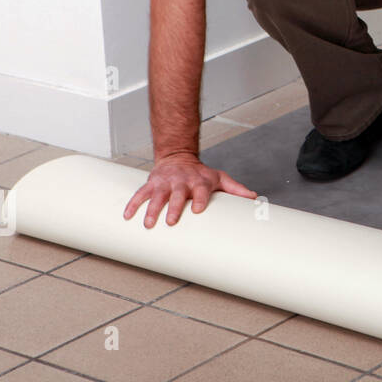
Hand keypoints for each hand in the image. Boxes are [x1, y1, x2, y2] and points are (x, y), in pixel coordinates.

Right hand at [123, 152, 256, 226]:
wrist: (178, 157)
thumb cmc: (200, 173)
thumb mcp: (219, 178)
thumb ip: (236, 189)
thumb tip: (254, 198)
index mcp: (199, 181)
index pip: (201, 190)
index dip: (200, 199)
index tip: (199, 210)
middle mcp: (181, 182)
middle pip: (178, 195)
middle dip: (174, 208)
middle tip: (171, 221)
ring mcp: (165, 183)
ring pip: (157, 196)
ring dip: (151, 210)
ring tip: (147, 224)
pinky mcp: (152, 184)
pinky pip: (140, 194)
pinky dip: (133, 204)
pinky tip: (127, 216)